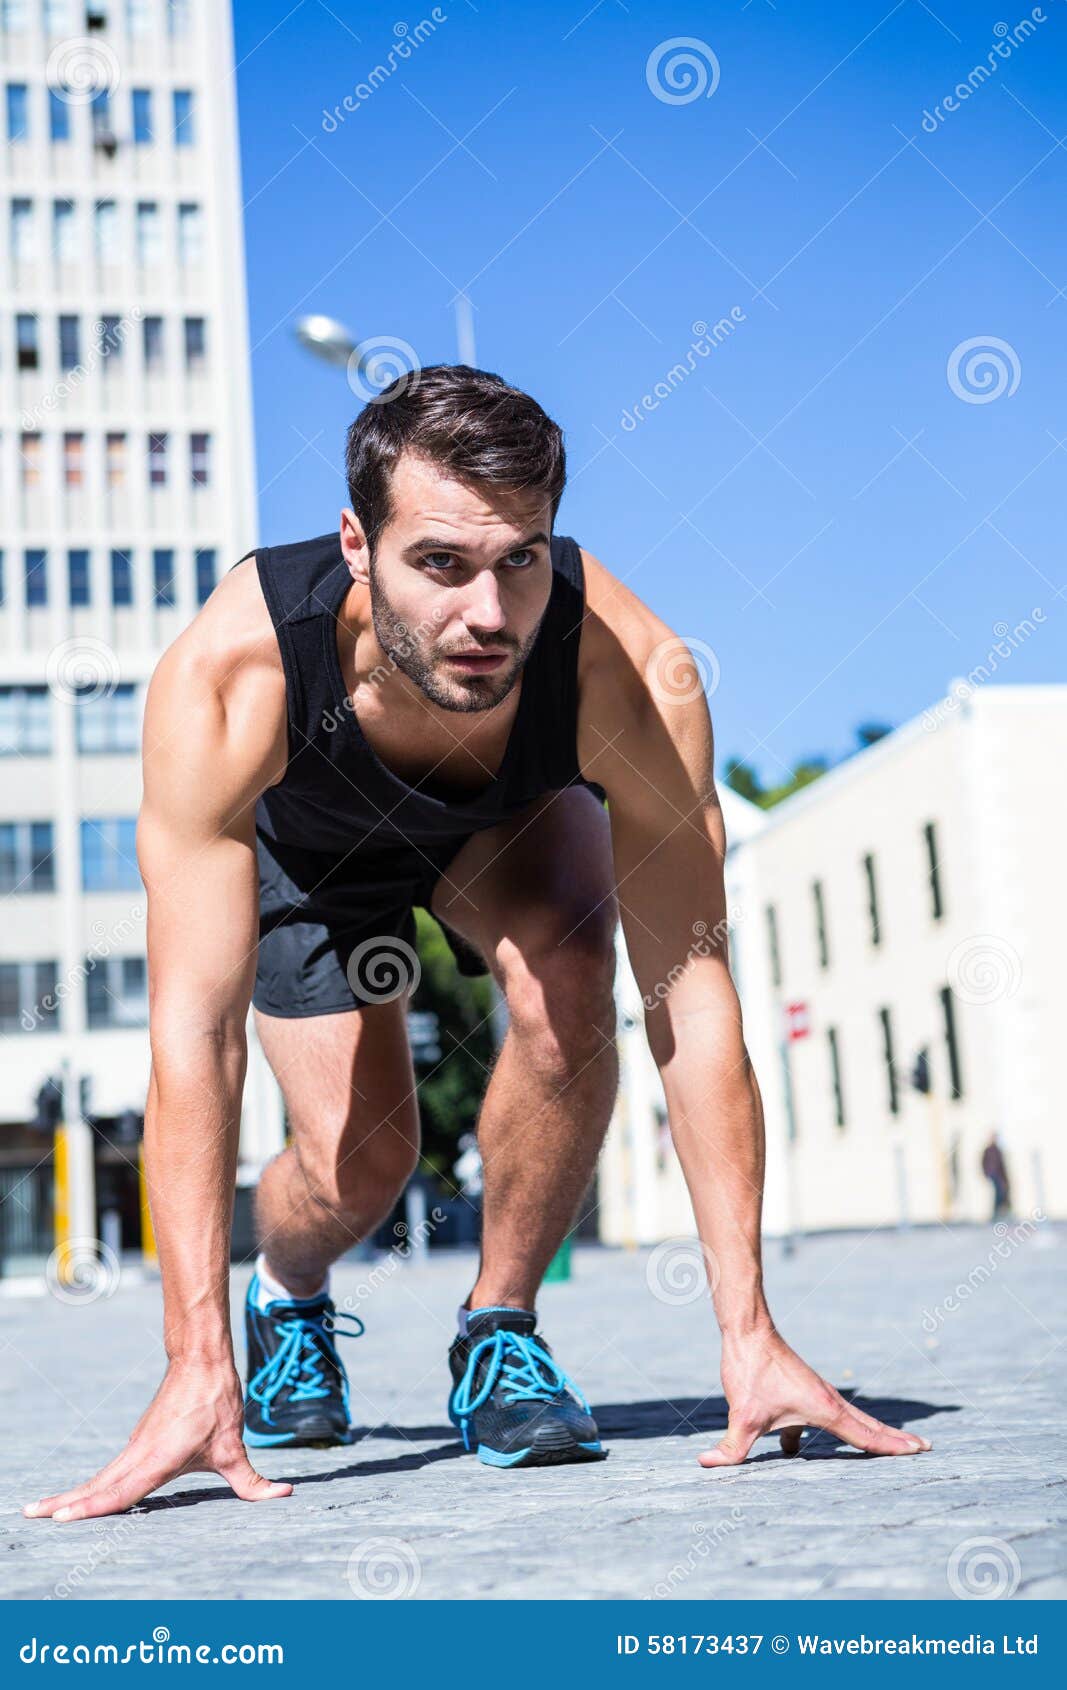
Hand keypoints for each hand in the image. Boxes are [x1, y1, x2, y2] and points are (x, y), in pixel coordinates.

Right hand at [23, 1359, 292, 1520]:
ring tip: (41, 1509)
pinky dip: (89, 1485)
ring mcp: (135, 1447)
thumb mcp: (235, 1447)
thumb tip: (283, 1494)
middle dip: (66, 1502)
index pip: (121, 1490)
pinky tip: (77, 1497)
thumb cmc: (216, 1403)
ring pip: (100, 1477)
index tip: (62, 1517)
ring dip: (71, 1494)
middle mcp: (140, 1453)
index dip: (92, 1506)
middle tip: (33, 1515)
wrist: (202, 1360)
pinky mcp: (137, 1442)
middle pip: (98, 1485)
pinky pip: (109, 1471)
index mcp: (158, 1458)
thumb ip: (254, 1481)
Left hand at [700, 1327, 931, 1466]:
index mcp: (824, 1410)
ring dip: (867, 1433)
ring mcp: (815, 1394)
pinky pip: (821, 1417)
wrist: (747, 1331)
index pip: (866, 1436)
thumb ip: (730, 1449)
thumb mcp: (742, 1416)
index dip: (892, 1447)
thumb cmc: (751, 1371)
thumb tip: (706, 1466)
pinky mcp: (800, 1391)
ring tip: (886, 1446)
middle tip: (924, 1448)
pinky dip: (824, 1430)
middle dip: (893, 1440)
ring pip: (848, 1420)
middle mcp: (827, 1401)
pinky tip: (793, 1448)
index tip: (920, 1450)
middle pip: (868, 1426)